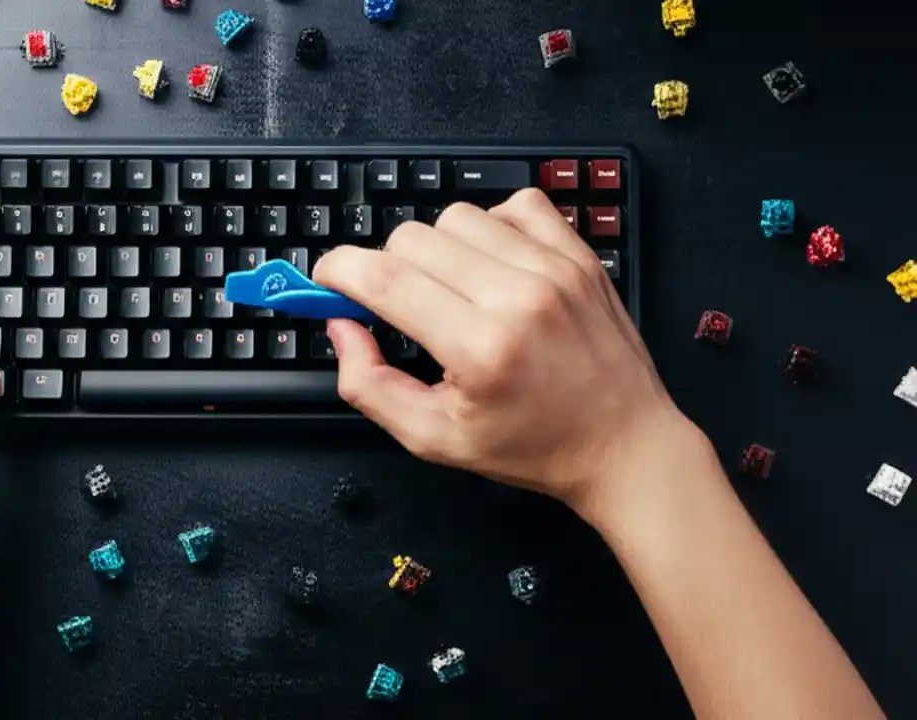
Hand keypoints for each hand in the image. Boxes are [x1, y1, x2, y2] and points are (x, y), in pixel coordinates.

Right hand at [314, 189, 690, 514]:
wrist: (623, 444)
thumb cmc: (533, 446)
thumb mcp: (435, 439)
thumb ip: (371, 386)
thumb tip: (341, 328)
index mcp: (480, 349)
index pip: (384, 279)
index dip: (338, 271)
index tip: (327, 280)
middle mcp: (519, 298)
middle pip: (412, 240)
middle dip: (384, 268)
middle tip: (394, 305)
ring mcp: (555, 269)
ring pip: (457, 217)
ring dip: (436, 248)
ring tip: (449, 290)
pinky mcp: (579, 256)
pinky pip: (515, 205)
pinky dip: (490, 227)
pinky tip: (492, 267)